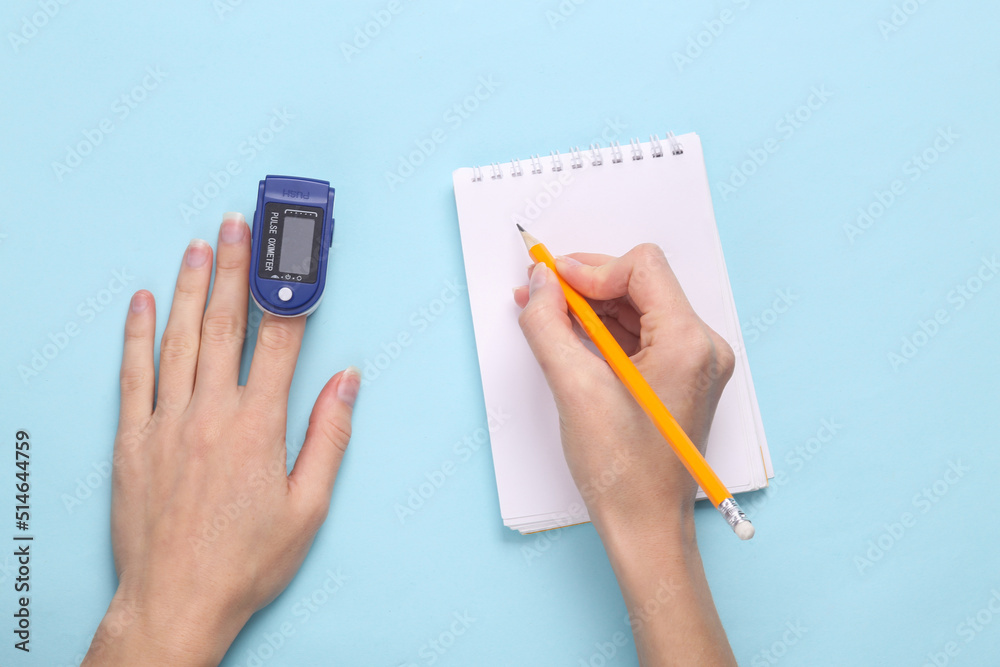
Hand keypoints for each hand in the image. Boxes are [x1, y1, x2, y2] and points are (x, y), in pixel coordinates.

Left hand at [83, 214, 360, 666]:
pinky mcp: (131, 439)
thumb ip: (328, 436)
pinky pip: (133, 374)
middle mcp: (210, 414)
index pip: (280, 342)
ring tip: (200, 245)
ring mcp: (166, 422)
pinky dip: (138, 334)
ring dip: (192, 287)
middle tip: (240, 225)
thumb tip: (345, 382)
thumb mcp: (308, 507)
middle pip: (227, 325)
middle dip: (236, 269)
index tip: (297, 258)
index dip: (291, 294)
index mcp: (258, 427)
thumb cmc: (245, 561)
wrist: (176, 601)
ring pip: (180, 339)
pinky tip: (145, 302)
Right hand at [514, 243, 736, 665]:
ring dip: (591, 307)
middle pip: (641, 284)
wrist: (645, 529)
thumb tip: (540, 281)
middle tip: (540, 291)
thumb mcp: (574, 388)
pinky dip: (604, 331)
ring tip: (546, 316)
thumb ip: (549, 324)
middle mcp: (703, 347)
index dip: (590, 268)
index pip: (642, 268)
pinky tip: (570, 338)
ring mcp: (696, 364)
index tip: (551, 280)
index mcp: (689, 343)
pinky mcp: (682, 379)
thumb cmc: (621, 471)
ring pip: (639, 308)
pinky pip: (642, 335)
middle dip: (586, 284)